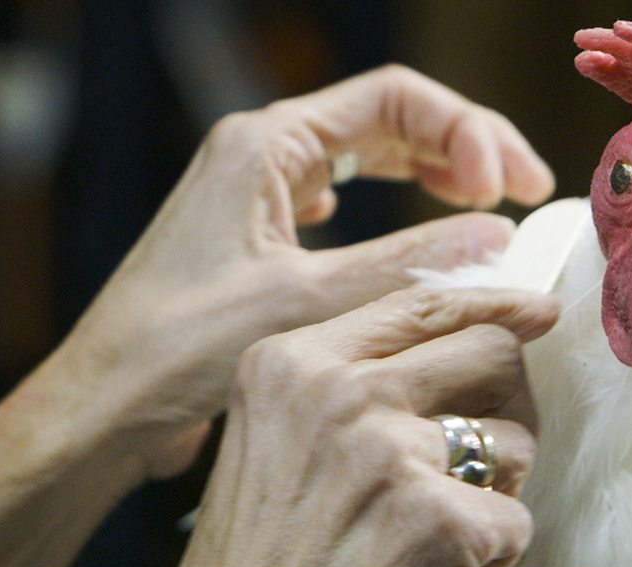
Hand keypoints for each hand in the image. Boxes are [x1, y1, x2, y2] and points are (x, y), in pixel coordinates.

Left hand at [63, 65, 554, 478]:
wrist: (106, 403)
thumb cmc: (180, 348)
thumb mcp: (311, 300)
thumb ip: (411, 261)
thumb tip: (496, 237)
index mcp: (268, 143)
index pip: (394, 98)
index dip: (465, 132)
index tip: (506, 190)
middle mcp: (265, 153)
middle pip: (389, 119)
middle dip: (464, 149)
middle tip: (525, 191)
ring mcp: (263, 191)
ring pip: (371, 156)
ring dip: (435, 174)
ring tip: (491, 206)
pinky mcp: (264, 232)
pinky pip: (348, 196)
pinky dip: (397, 205)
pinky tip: (421, 227)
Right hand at [157, 288, 557, 566]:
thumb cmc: (260, 565)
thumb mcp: (278, 440)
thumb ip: (352, 384)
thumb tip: (465, 342)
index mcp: (291, 364)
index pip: (420, 305)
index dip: (491, 303)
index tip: (537, 311)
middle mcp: (338, 393)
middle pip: (490, 351)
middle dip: (510, 402)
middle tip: (494, 451)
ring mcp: (389, 452)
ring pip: (515, 438)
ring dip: (495, 492)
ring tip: (438, 536)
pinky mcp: (436, 518)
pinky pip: (515, 522)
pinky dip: (488, 563)